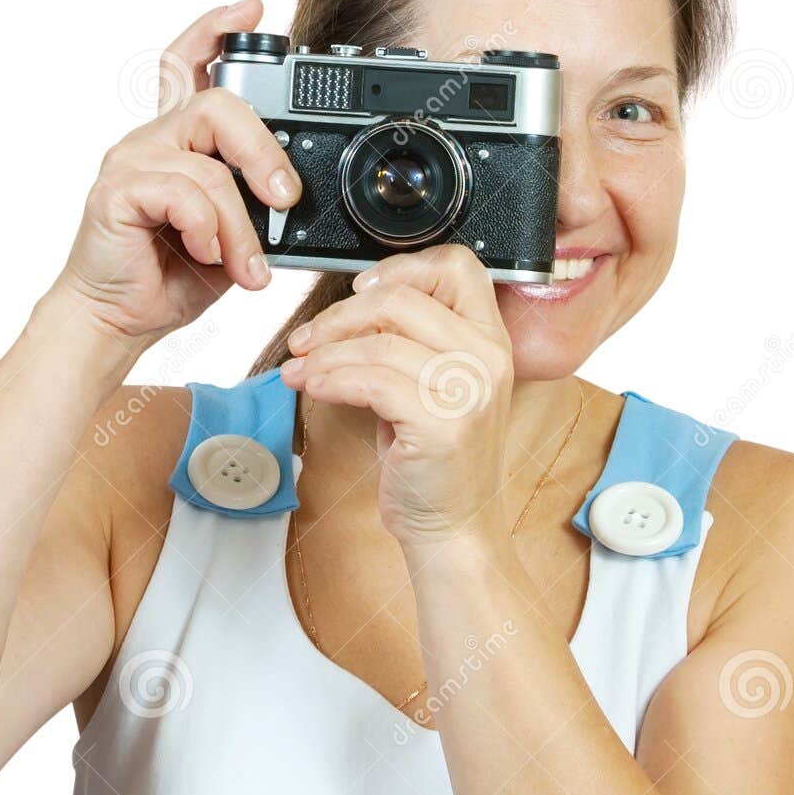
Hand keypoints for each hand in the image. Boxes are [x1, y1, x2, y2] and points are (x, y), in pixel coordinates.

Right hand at [43, 0, 301, 348]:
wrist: (117, 321)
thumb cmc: (170, 277)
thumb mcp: (231, 235)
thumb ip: (254, 205)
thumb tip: (296, 197)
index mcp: (177, 142)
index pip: (188, 64)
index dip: (215, 29)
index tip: (253, 8)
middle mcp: (152, 139)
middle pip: (219, 105)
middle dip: (264, 153)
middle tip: (285, 198)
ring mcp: (131, 160)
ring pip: (210, 166)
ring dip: (240, 225)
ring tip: (245, 267)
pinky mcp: (117, 190)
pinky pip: (183, 193)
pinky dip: (208, 230)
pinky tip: (206, 255)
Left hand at [278, 245, 514, 549]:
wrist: (454, 528)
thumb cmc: (435, 463)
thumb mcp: (433, 389)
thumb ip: (409, 343)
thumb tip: (349, 311)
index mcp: (491, 341)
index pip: (456, 266)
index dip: (400, 269)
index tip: (361, 291)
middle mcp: (488, 359)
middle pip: (402, 299)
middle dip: (341, 315)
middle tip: (308, 338)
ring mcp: (469, 391)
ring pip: (379, 343)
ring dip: (325, 354)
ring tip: (302, 369)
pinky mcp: (443, 424)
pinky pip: (370, 381)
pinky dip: (330, 379)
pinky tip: (315, 387)